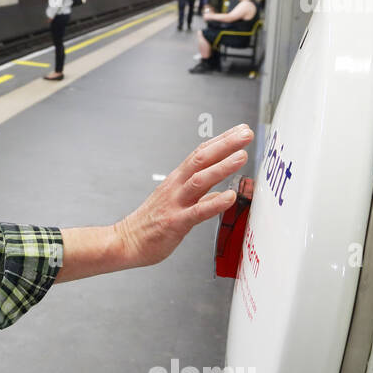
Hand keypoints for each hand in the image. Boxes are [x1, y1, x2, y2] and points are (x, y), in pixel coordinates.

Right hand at [114, 124, 252, 267]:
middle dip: (225, 145)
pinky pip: (197, 212)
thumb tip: (218, 192)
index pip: (200, 153)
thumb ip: (199, 196)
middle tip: (245, 134)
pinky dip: (214, 203)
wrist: (126, 241)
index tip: (240, 130)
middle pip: (201, 159)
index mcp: (177, 180)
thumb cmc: (150, 224)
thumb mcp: (175, 202)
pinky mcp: (175, 223)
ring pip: (200, 180)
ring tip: (241, 157)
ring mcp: (175, 203)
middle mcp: (176, 187)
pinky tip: (229, 197)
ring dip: (222, 167)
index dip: (221, 140)